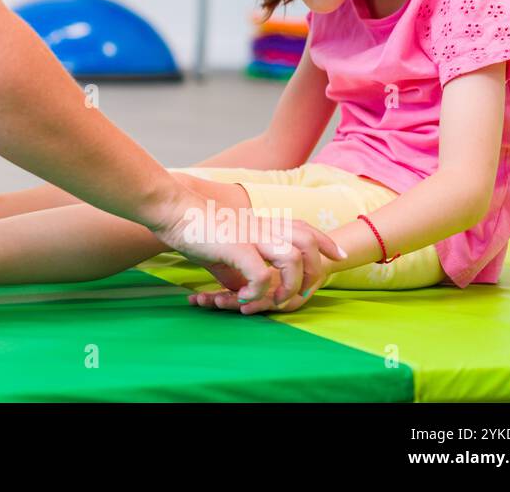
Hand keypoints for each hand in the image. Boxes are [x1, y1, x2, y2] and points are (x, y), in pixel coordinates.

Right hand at [152, 193, 343, 313]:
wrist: (172, 211)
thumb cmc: (194, 228)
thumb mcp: (223, 250)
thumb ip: (238, 268)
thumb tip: (243, 288)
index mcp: (261, 224)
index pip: (304, 228)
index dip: (324, 241)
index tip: (337, 255)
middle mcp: (262, 227)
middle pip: (308, 243)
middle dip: (314, 270)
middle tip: (305, 292)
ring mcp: (251, 236)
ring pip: (292, 258)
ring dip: (289, 285)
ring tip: (275, 299)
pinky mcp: (237, 248)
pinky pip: (261, 275)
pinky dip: (258, 291)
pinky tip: (244, 298)